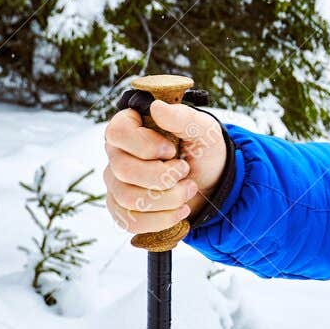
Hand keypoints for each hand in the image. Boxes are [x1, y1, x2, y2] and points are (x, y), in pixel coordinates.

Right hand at [102, 99, 226, 234]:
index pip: (117, 133)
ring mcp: (117, 183)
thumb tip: (156, 107)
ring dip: (167, 198)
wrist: (212, 181)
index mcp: (130, 128)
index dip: (145, 146)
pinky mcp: (122, 209)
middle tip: (185, 171)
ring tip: (189, 190)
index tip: (172, 150)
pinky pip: (130, 221)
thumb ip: (183, 117)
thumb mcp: (203, 130)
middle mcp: (117, 155)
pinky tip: (180, 211)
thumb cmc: (202, 150)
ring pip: (127, 198)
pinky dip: (161, 219)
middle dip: (163, 176)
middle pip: (123, 170)